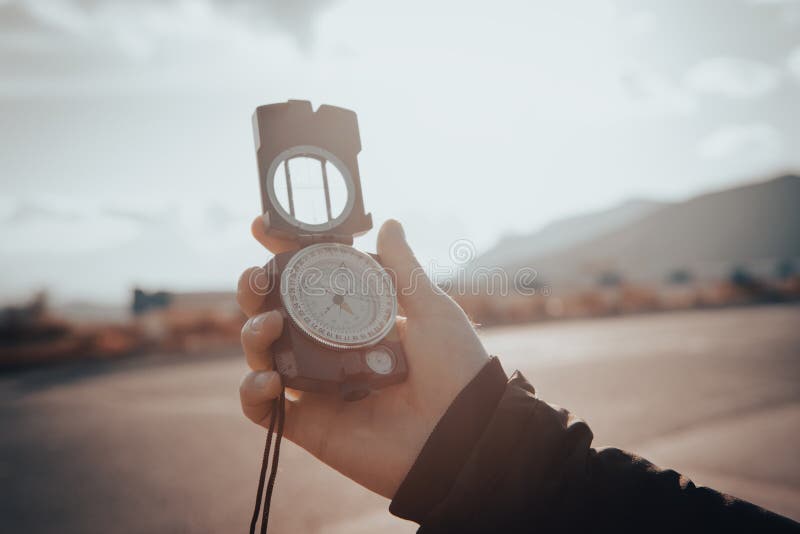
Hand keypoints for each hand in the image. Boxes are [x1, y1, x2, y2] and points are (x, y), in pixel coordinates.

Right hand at [237, 216, 489, 498]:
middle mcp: (331, 352)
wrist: (462, 433)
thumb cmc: (455, 369)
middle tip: (255, 277)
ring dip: (252, 334)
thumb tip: (388, 223)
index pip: (310, 284)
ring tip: (269, 323)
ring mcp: (318, 388)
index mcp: (357, 322)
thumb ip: (402, 268)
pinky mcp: (310, 425)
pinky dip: (252, 393)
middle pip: (276, 315)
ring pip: (263, 356)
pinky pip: (264, 411)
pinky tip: (266, 378)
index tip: (264, 229)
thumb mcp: (431, 310)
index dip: (284, 257)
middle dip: (256, 291)